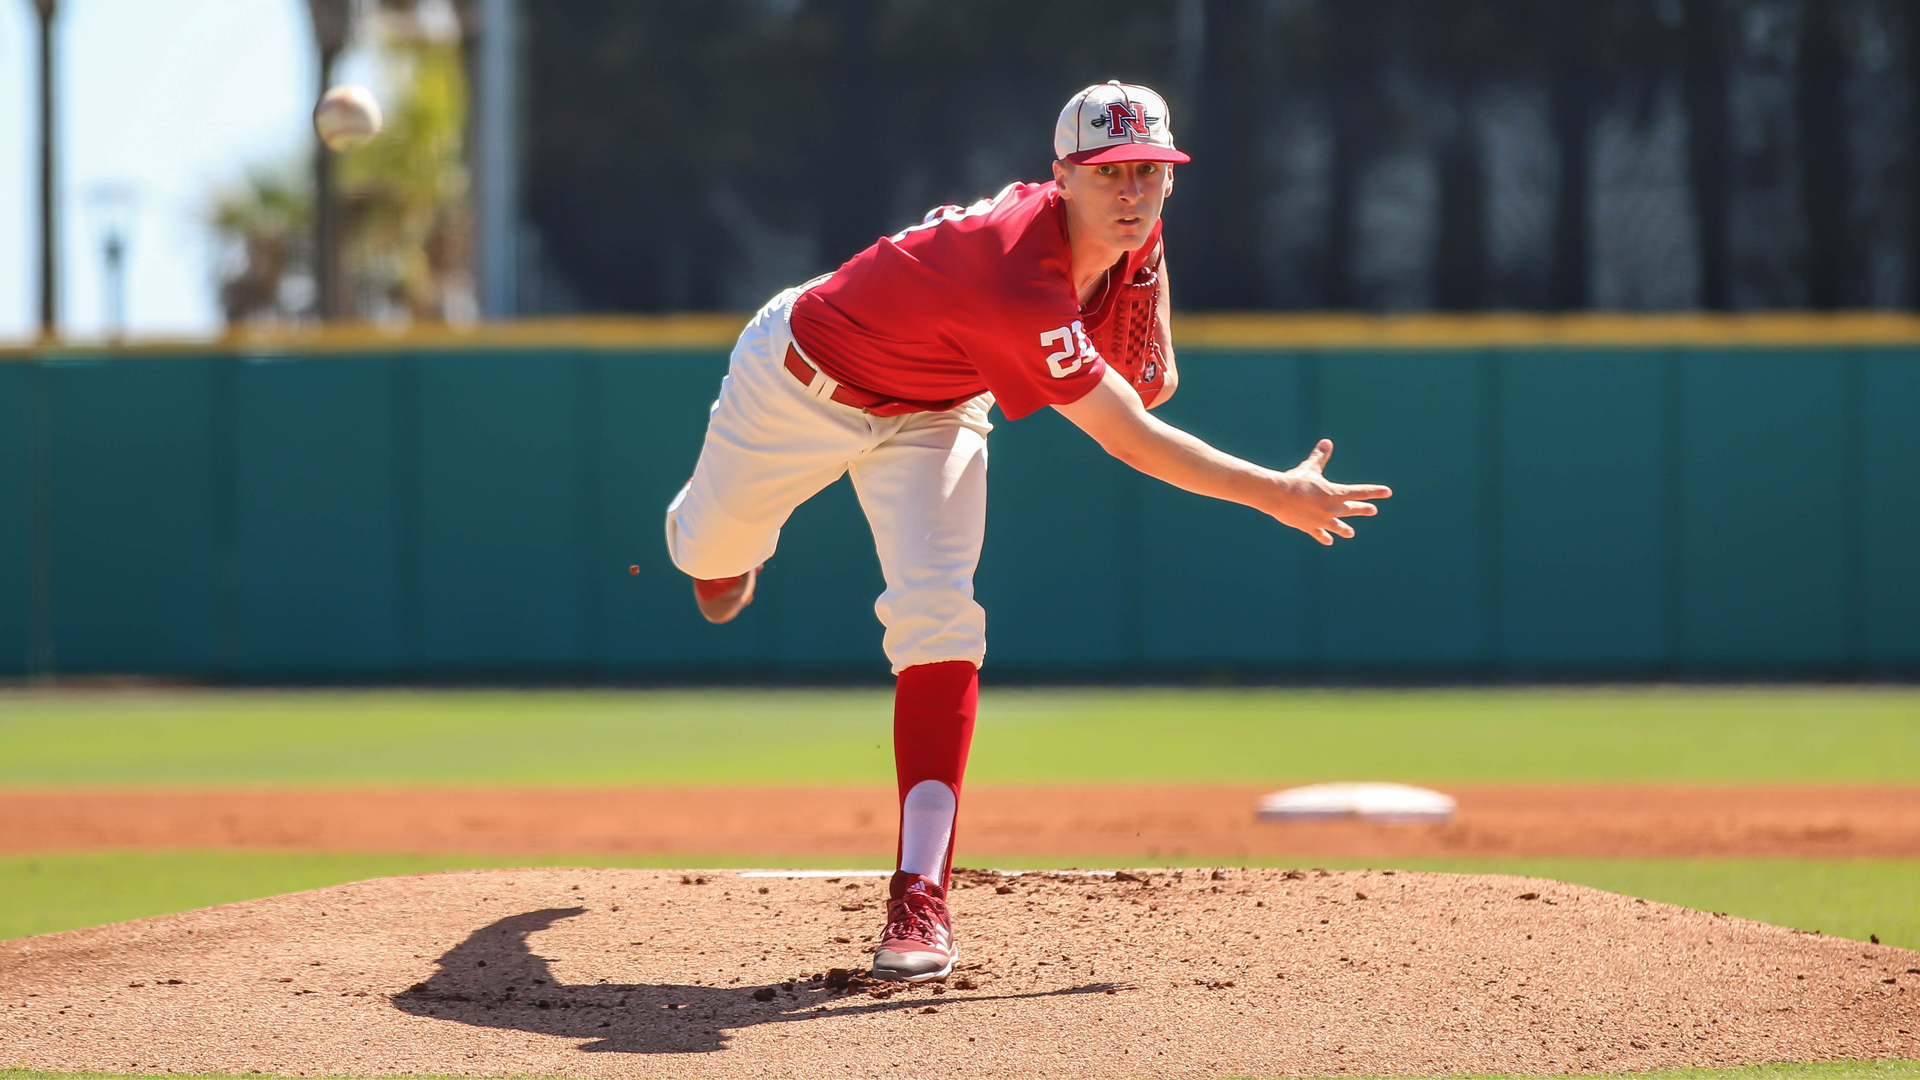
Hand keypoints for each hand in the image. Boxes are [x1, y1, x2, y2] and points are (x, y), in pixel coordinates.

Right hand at [1266, 439, 1391, 544]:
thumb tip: (1327, 442)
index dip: (1375, 491)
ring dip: (1345, 529)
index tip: (1387, 492)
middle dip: (1364, 509)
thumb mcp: (1310, 468)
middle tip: (1373, 510)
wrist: (1279, 496)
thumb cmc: (1295, 480)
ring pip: (1338, 526)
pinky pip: (1320, 533)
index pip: (1361, 492)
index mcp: (1335, 493)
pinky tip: (1328, 541)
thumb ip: (1320, 457)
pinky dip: (1324, 537)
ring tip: (1351, 533)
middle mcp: (1332, 508)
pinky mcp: (1310, 527)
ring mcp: (1322, 520)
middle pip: (1353, 509)